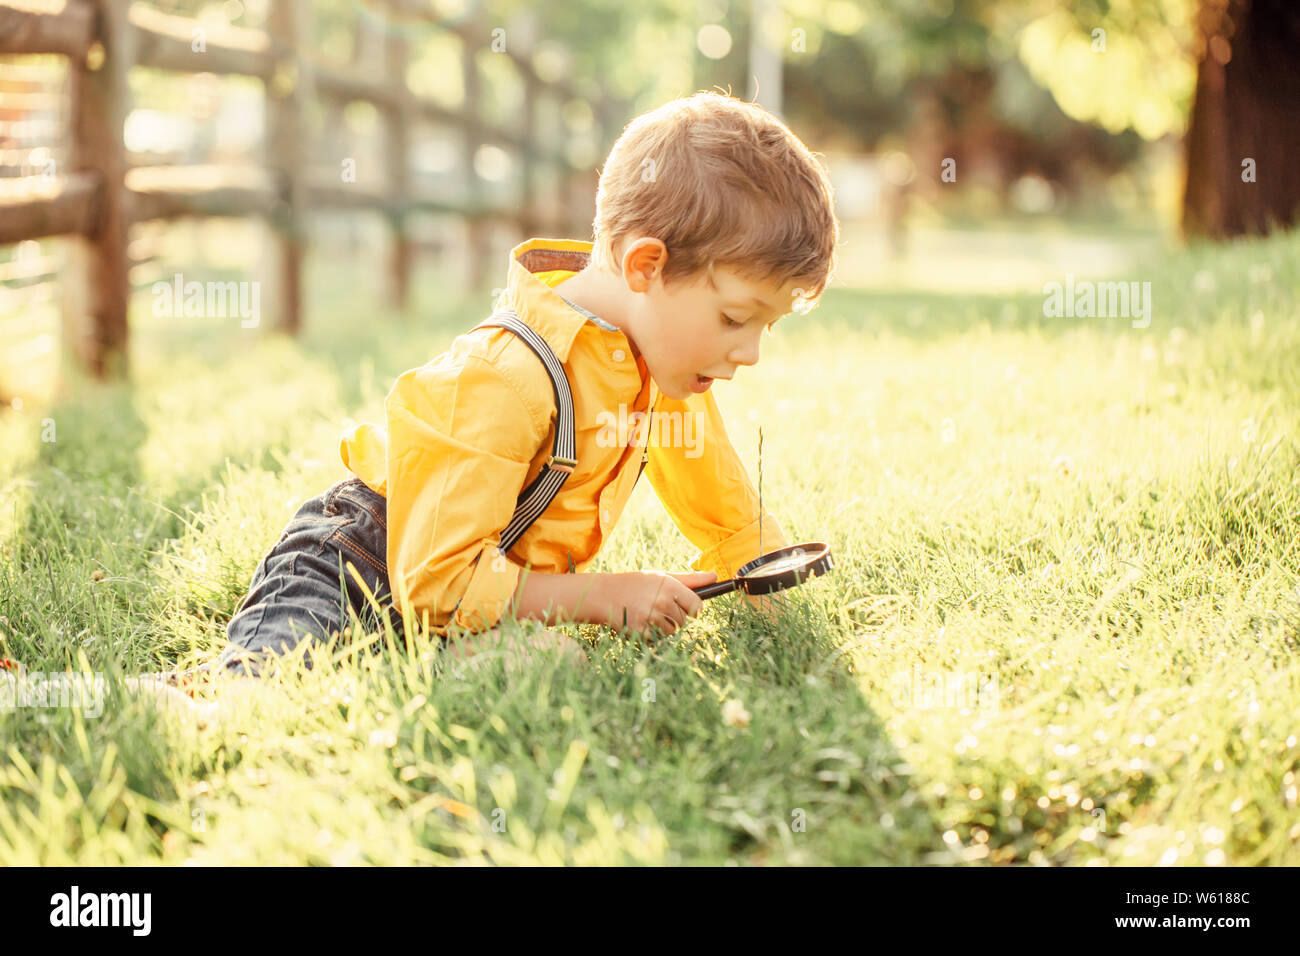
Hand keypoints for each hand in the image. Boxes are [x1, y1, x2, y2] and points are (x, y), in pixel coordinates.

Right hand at [599, 570, 717, 636]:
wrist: (604, 594)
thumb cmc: (636, 583)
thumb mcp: (661, 576)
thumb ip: (690, 579)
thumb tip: (715, 576)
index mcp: (669, 586)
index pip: (697, 606)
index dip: (694, 609)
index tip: (689, 608)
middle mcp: (661, 602)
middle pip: (684, 621)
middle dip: (676, 617)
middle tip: (659, 607)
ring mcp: (650, 618)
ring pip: (672, 632)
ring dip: (664, 627)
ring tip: (649, 614)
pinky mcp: (640, 632)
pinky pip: (657, 639)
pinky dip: (652, 634)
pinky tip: (642, 622)